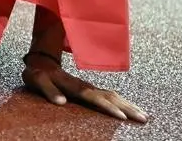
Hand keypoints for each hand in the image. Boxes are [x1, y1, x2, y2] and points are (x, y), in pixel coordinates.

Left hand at [22, 54, 146, 122]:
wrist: (40, 62)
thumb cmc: (38, 74)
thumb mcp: (37, 80)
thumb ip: (48, 90)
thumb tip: (61, 102)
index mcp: (75, 85)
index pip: (95, 98)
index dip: (109, 107)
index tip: (122, 117)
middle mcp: (86, 86)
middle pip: (111, 97)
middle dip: (128, 108)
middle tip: (143, 118)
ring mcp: (89, 87)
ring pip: (113, 96)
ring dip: (129, 105)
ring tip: (144, 115)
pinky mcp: (91, 90)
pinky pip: (109, 96)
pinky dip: (122, 102)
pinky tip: (130, 108)